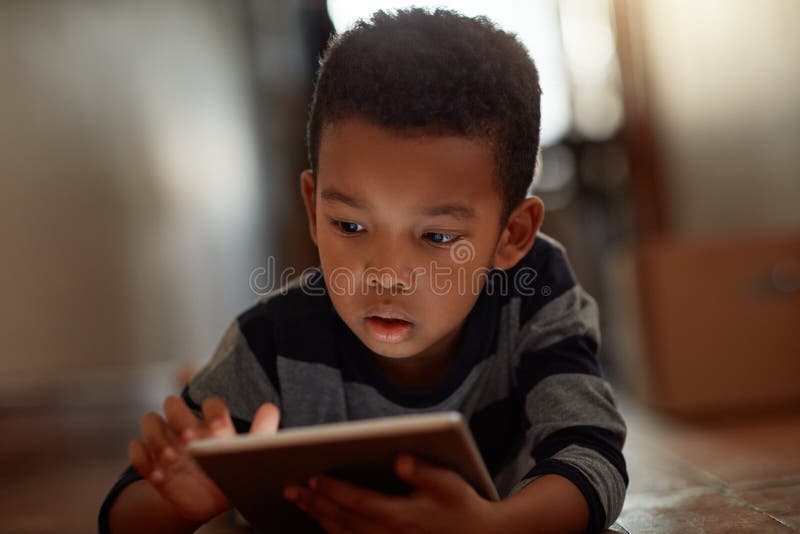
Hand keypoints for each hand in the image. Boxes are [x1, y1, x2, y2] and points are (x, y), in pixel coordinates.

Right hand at [129, 395, 279, 522]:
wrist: (210, 502)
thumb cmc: (233, 471)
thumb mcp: (251, 454)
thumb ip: (264, 431)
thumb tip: (269, 407)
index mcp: (214, 425)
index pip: (211, 404)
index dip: (212, 410)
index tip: (216, 426)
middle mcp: (189, 428)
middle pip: (172, 403)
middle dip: (177, 416)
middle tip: (188, 436)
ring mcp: (168, 444)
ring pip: (149, 420)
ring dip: (156, 436)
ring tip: (171, 458)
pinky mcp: (152, 464)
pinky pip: (135, 450)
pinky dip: (141, 458)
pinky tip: (158, 474)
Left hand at [283, 454, 498, 533]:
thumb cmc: (463, 507)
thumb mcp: (448, 483)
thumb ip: (422, 470)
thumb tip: (399, 458)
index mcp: (400, 516)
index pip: (357, 502)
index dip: (332, 490)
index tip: (312, 478)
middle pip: (342, 519)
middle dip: (314, 504)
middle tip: (290, 490)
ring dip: (319, 518)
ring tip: (301, 503)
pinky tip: (326, 524)